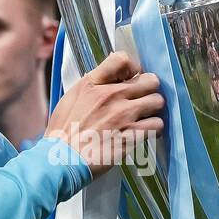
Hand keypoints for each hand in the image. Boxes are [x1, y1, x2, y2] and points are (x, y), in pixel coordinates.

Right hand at [45, 52, 163, 176]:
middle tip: (142, 100)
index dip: (132, 68)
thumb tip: (108, 82)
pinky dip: (153, 129)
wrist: (61, 159)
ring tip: (144, 118)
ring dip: (152, 110)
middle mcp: (111, 95)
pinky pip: (157, 125)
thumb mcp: (71, 98)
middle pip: (150, 80)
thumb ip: (92, 87)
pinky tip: (144, 132)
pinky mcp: (131, 136)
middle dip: (148, 90)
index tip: (130, 78)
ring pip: (157, 102)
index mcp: (93, 84)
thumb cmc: (63, 132)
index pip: (122, 59)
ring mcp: (123, 115)